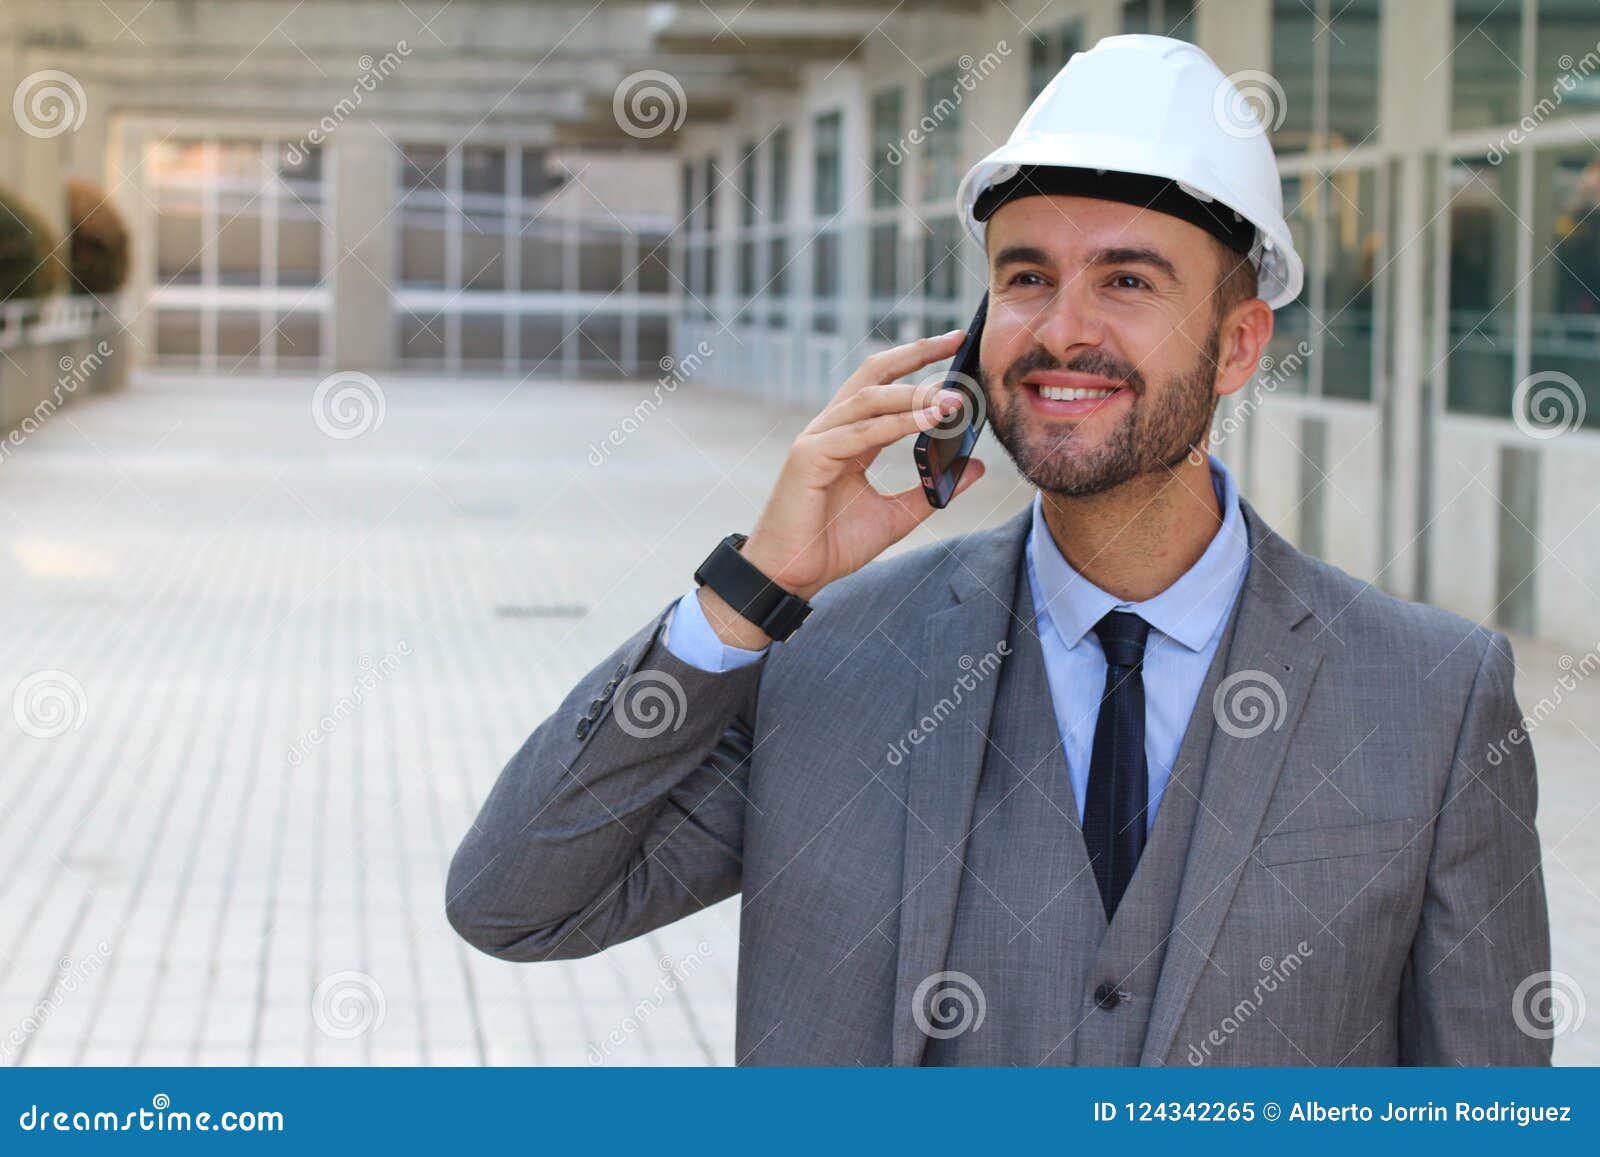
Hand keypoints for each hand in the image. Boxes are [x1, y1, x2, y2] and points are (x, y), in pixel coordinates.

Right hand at [700, 330, 986, 646]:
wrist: (791, 576)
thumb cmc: (832, 545)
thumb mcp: (897, 515)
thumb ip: (932, 489)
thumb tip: (975, 466)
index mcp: (850, 437)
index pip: (885, 385)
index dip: (917, 362)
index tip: (955, 346)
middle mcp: (832, 429)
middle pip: (874, 374)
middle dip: (915, 353)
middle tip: (956, 340)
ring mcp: (817, 439)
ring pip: (870, 400)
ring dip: (915, 395)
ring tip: (955, 398)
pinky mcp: (809, 457)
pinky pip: (860, 433)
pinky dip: (897, 424)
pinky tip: (928, 420)